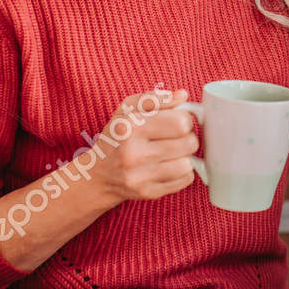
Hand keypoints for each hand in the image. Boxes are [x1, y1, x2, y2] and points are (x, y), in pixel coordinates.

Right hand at [85, 87, 199, 203]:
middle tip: (175, 137)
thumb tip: (183, 95)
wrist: (99, 174)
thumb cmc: (117, 136)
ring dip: (185, 156)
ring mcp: (141, 176)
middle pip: (189, 143)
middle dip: (187, 137)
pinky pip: (185, 180)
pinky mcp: (149, 193)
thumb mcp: (127, 109)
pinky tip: (169, 166)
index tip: (178, 121)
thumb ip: (155, 98)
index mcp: (131, 127)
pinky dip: (182, 172)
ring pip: (188, 164)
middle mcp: (135, 154)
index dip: (185, 120)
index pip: (181, 123)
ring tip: (171, 152)